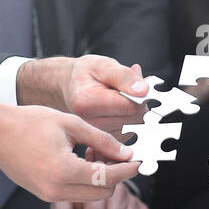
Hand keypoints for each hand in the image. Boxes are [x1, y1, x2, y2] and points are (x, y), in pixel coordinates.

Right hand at [0, 97, 140, 202]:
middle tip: (118, 154)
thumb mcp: (71, 124)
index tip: (138, 161)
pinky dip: (85, 181)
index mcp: (65, 170)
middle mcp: (56, 189)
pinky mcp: (43, 195)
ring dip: (100, 179)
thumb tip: (125, 153)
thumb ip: (101, 139)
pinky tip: (82, 159)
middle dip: (116, 175)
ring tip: (95, 152)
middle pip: (102, 193)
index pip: (108, 177)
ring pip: (89, 196)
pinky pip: (74, 194)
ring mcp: (48, 195)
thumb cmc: (29, 122)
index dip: (127, 169)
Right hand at [19, 55, 148, 132]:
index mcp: (88, 102)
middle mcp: (89, 123)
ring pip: (132, 129)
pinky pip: (126, 135)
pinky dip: (128, 122)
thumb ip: (124, 77)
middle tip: (130, 89)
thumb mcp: (102, 65)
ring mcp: (94, 135)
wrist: (64, 87)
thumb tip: (143, 91)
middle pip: (133, 120)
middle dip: (138, 104)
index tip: (138, 85)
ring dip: (133, 113)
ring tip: (120, 98)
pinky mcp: (99, 143)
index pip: (130, 106)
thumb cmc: (83, 75)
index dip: (140, 95)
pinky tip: (118, 110)